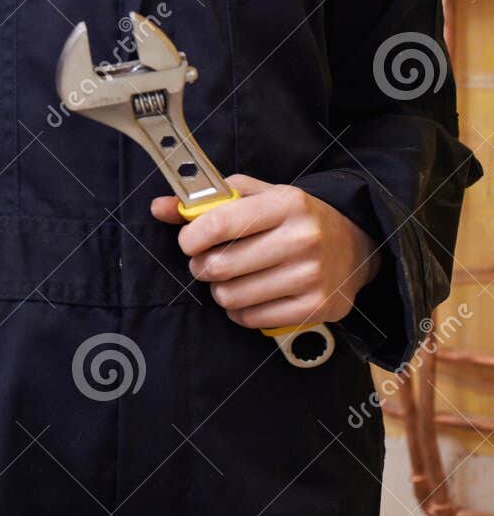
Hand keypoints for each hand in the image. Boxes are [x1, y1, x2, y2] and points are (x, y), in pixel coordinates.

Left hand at [149, 172, 383, 329]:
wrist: (357, 244)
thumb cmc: (297, 217)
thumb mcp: (259, 196)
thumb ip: (209, 199)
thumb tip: (159, 207)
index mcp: (286, 203)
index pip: (219, 223)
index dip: (191, 236)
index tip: (189, 241)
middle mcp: (302, 239)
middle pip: (219, 266)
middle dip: (201, 266)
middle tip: (207, 262)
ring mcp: (311, 277)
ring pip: (231, 297)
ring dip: (220, 290)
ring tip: (231, 279)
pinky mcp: (316, 308)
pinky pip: (252, 319)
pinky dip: (240, 311)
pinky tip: (251, 295)